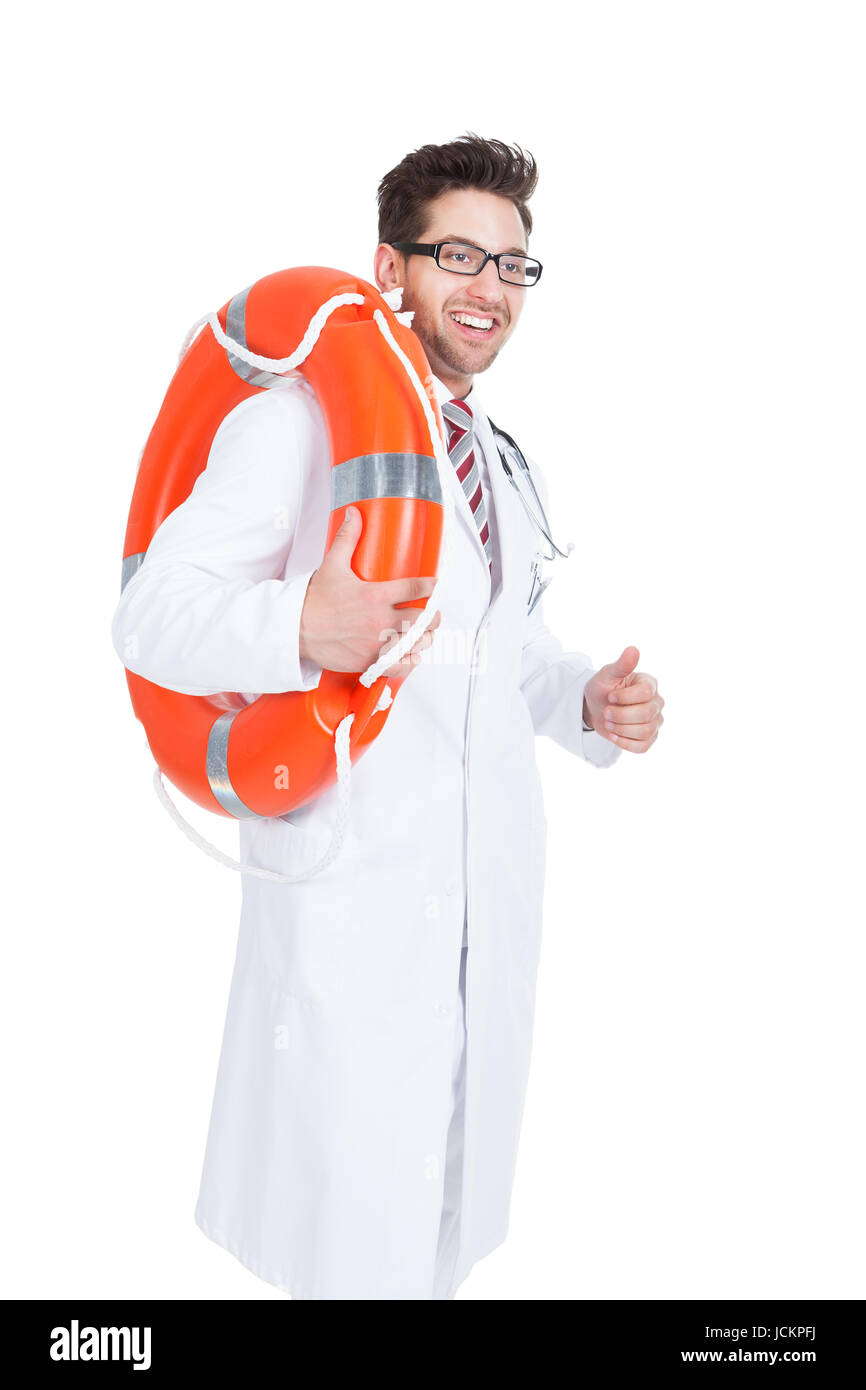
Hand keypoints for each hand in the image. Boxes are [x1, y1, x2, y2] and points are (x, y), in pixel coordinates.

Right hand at [300, 505, 440, 677]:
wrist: (295, 630)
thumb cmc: (313, 601)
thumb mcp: (332, 564)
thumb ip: (348, 538)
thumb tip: (354, 514)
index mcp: (376, 595)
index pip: (417, 589)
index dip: (432, 587)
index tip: (435, 586)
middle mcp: (380, 620)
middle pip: (424, 619)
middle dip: (433, 616)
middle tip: (431, 613)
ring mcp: (377, 643)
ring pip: (417, 642)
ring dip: (424, 637)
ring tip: (423, 633)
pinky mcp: (370, 661)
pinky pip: (402, 665)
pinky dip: (411, 660)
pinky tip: (412, 654)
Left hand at [582, 645, 663, 752]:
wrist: (595, 708)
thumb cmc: (603, 688)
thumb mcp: (607, 675)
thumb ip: (621, 665)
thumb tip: (633, 649)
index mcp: (649, 684)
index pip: (645, 693)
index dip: (625, 697)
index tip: (609, 696)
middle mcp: (656, 702)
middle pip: (646, 714)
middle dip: (621, 715)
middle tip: (606, 712)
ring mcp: (655, 721)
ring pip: (645, 731)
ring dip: (621, 729)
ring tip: (608, 723)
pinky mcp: (649, 738)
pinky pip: (643, 747)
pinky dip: (625, 743)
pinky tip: (613, 736)